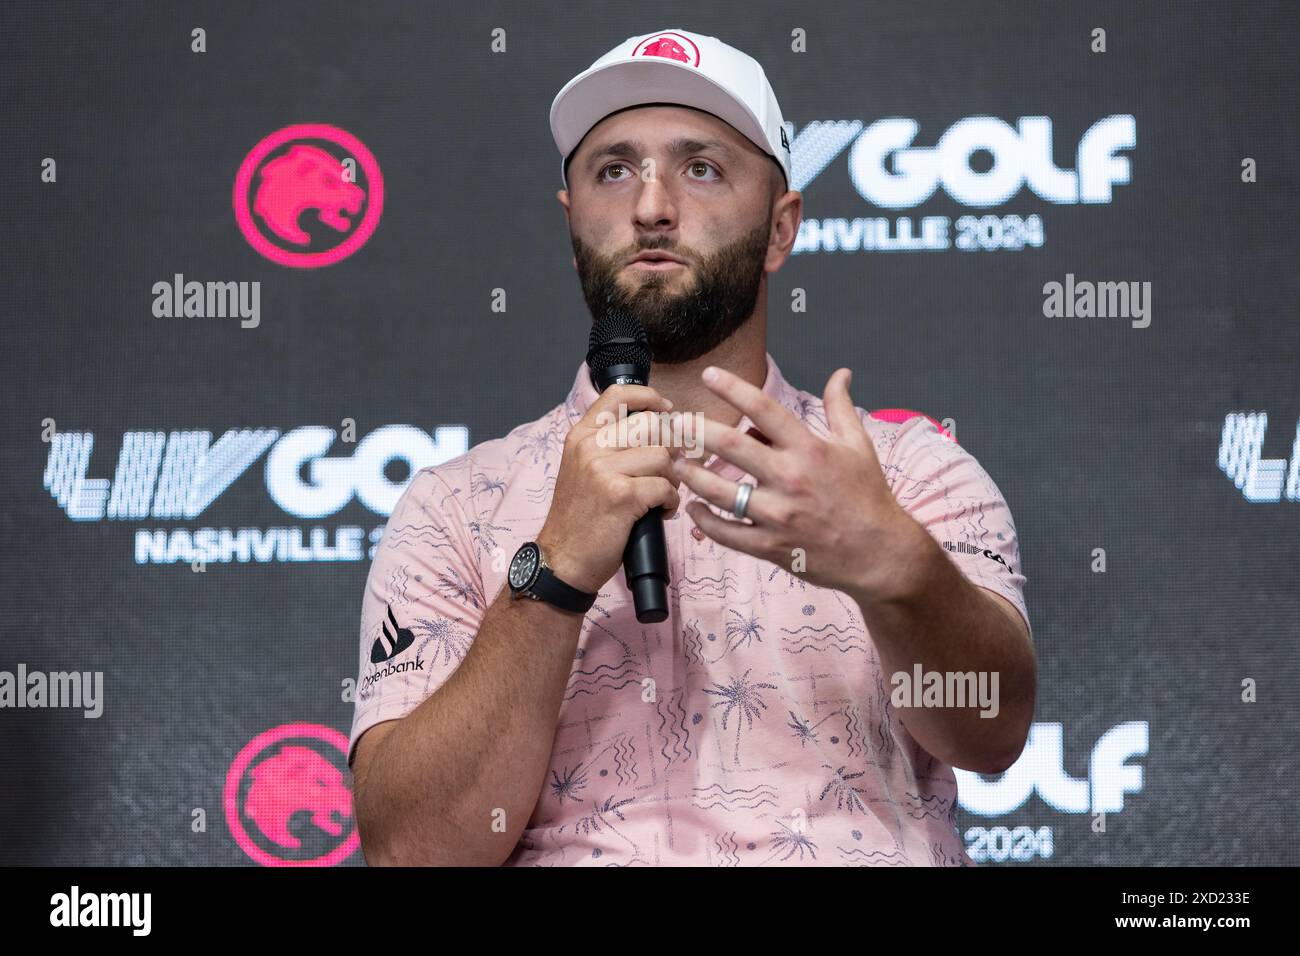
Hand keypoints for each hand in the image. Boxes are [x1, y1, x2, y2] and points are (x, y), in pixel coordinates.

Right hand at [537, 384, 683, 593]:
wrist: (562, 560)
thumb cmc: (580, 518)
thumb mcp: (583, 469)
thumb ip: (610, 445)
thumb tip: (660, 427)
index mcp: (581, 436)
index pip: (619, 395)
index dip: (650, 398)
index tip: (666, 411)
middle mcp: (590, 447)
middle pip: (651, 425)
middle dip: (669, 447)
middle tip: (668, 469)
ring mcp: (604, 470)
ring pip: (662, 456)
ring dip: (672, 478)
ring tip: (660, 495)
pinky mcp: (621, 496)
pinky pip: (665, 487)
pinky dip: (670, 502)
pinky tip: (660, 512)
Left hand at [673, 365, 929, 601]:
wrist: (881, 554)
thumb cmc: (869, 497)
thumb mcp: (858, 446)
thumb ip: (841, 407)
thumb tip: (840, 373)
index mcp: (809, 449)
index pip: (764, 410)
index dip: (733, 388)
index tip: (708, 375)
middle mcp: (790, 478)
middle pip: (729, 446)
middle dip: (694, 430)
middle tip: (672, 422)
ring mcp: (778, 515)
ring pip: (719, 492)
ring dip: (690, 475)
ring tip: (675, 464)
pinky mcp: (771, 546)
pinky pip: (727, 533)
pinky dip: (704, 520)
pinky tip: (694, 507)